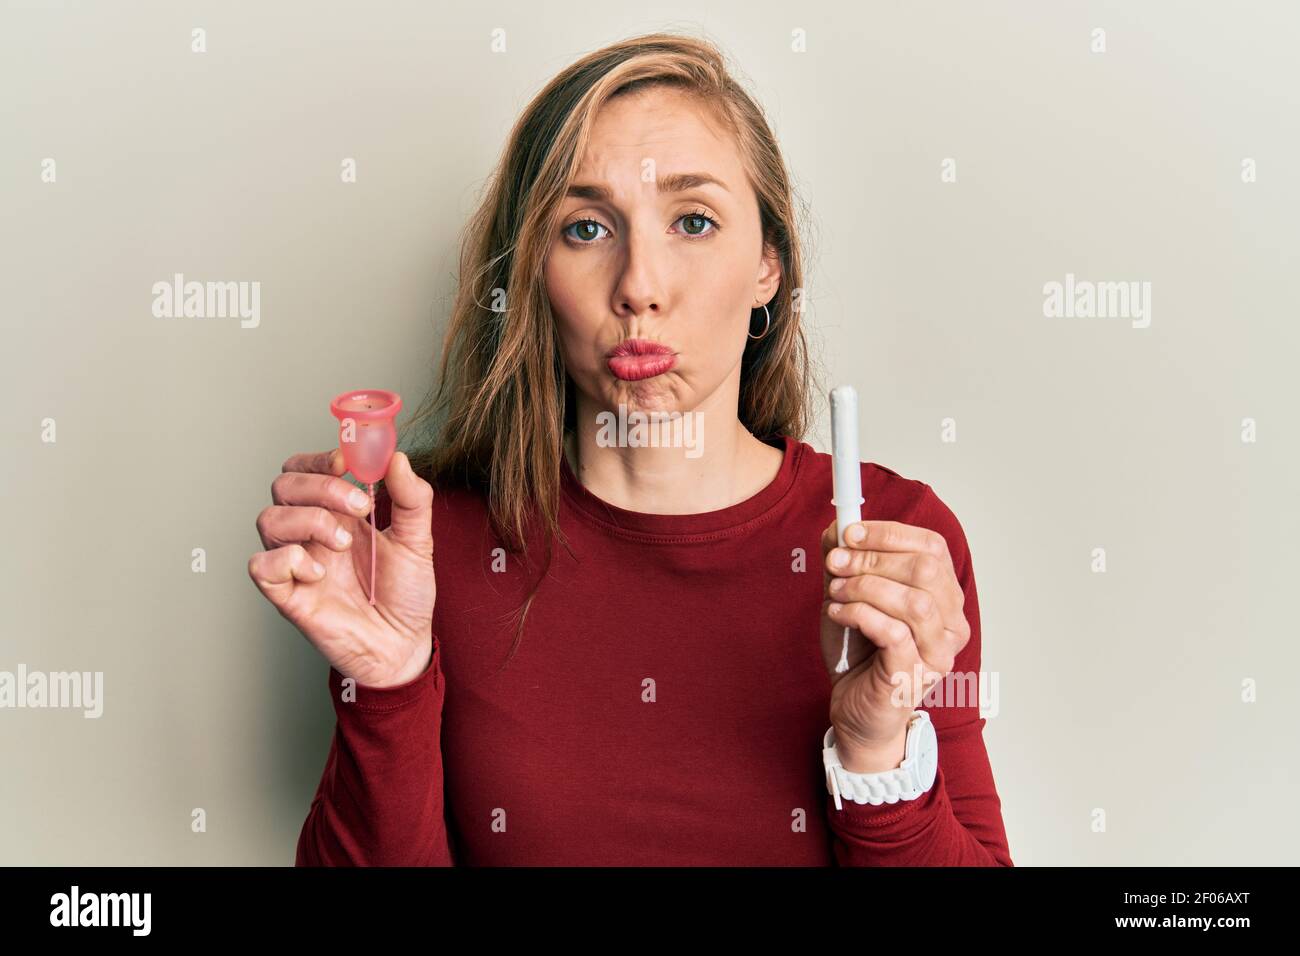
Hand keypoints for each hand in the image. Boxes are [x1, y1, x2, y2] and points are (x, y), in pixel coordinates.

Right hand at [249, 448, 435, 687]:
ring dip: (309, 520)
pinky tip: (321, 573)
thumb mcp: (418, 540)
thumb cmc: (404, 595)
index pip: (305, 469)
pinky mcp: (288, 596)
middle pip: (284, 485)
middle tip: (360, 508)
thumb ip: (412, 498)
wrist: (404, 645)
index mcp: (336, 513)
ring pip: (268, 519)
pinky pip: (260, 567)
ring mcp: (297, 563)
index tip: (347, 463)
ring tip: (345, 544)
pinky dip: (288, 560)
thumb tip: (398, 457)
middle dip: (321, 486)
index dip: (319, 459)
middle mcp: (310, 533)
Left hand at [819, 519, 969, 771]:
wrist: (854, 709)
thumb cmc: (859, 654)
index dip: (890, 533)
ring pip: (915, 601)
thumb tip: (837, 526)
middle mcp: (951, 623)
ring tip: (835, 592)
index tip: (850, 532)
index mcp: (943, 596)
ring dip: (866, 587)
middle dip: (873, 558)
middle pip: (926, 570)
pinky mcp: (914, 675)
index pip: (932, 548)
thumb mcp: (849, 597)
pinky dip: (860, 614)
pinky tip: (837, 613)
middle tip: (836, 562)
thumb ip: (847, 562)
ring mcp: (937, 652)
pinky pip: (894, 632)